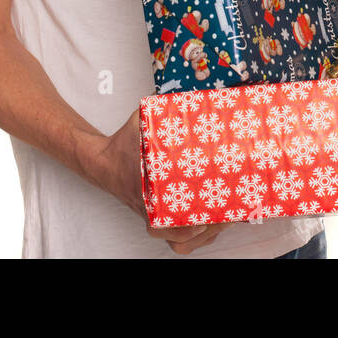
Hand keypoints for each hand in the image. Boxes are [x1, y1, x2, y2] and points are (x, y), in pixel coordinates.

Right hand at [93, 109, 228, 253]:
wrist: (102, 161)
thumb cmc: (122, 145)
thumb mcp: (139, 123)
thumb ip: (160, 110)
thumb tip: (182, 96)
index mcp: (148, 195)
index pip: (172, 222)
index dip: (196, 224)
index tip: (213, 217)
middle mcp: (152, 212)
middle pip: (184, 236)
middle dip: (211, 228)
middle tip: (234, 214)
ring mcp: (156, 218)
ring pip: (183, 241)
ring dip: (207, 235)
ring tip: (231, 219)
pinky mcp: (159, 219)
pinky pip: (179, 237)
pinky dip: (198, 236)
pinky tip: (216, 224)